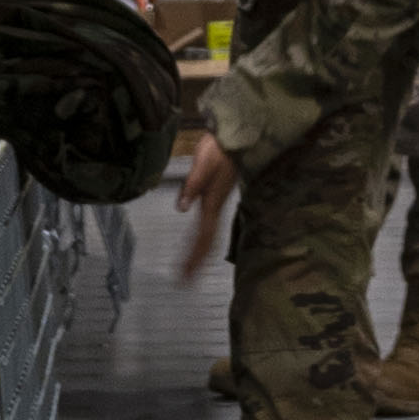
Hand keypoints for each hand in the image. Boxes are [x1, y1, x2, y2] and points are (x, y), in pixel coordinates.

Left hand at [172, 131, 236, 276]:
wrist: (237, 137)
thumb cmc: (220, 149)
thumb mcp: (203, 164)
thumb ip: (192, 185)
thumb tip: (181, 209)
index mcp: (211, 204)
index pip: (202, 237)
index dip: (194, 257)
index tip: (184, 276)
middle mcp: (214, 207)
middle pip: (206, 241)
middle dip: (196, 262)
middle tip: (184, 281)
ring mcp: (215, 203)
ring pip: (207, 234)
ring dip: (198, 252)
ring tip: (188, 268)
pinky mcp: (214, 197)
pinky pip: (207, 224)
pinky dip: (200, 238)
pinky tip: (197, 240)